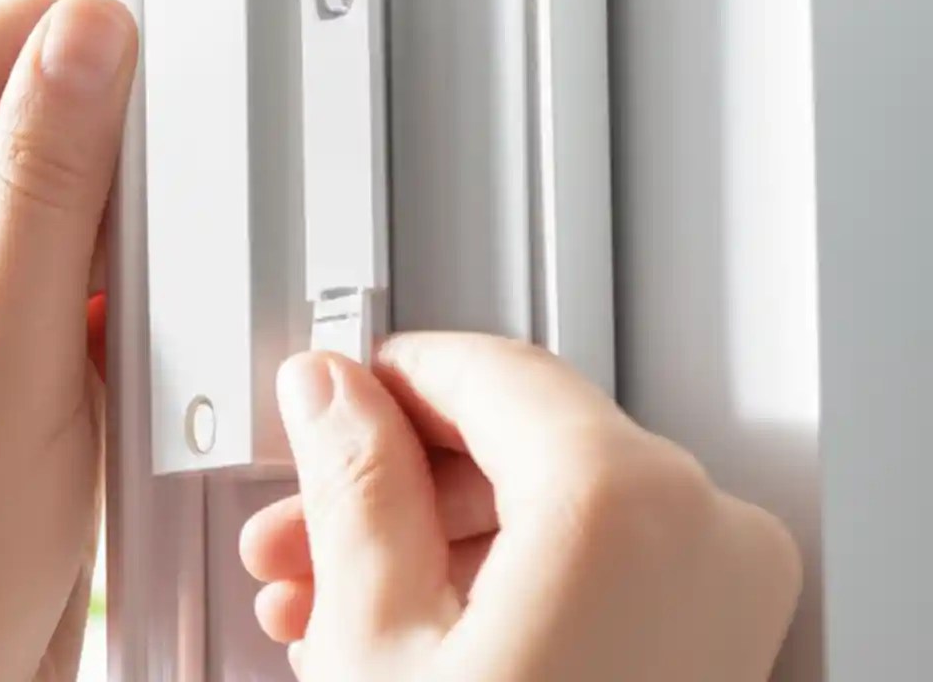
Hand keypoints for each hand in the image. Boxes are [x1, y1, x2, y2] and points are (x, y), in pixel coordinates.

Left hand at [0, 0, 135, 679]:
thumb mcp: (2, 363)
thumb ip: (48, 196)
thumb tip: (82, 48)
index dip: (56, 12)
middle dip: (93, 101)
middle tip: (184, 81)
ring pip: (35, 209)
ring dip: (109, 194)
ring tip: (174, 185)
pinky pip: (53, 282)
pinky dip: (112, 273)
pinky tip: (149, 287)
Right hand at [241, 334, 802, 681]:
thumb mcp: (376, 639)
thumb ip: (353, 486)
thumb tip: (331, 397)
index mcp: (624, 504)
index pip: (491, 372)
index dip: (390, 378)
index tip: (332, 397)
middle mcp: (704, 537)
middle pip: (522, 443)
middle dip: (393, 480)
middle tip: (299, 518)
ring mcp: (723, 599)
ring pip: (554, 508)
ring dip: (431, 538)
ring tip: (325, 595)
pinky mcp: (713, 650)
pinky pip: (594, 569)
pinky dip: (500, 580)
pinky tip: (405, 627)